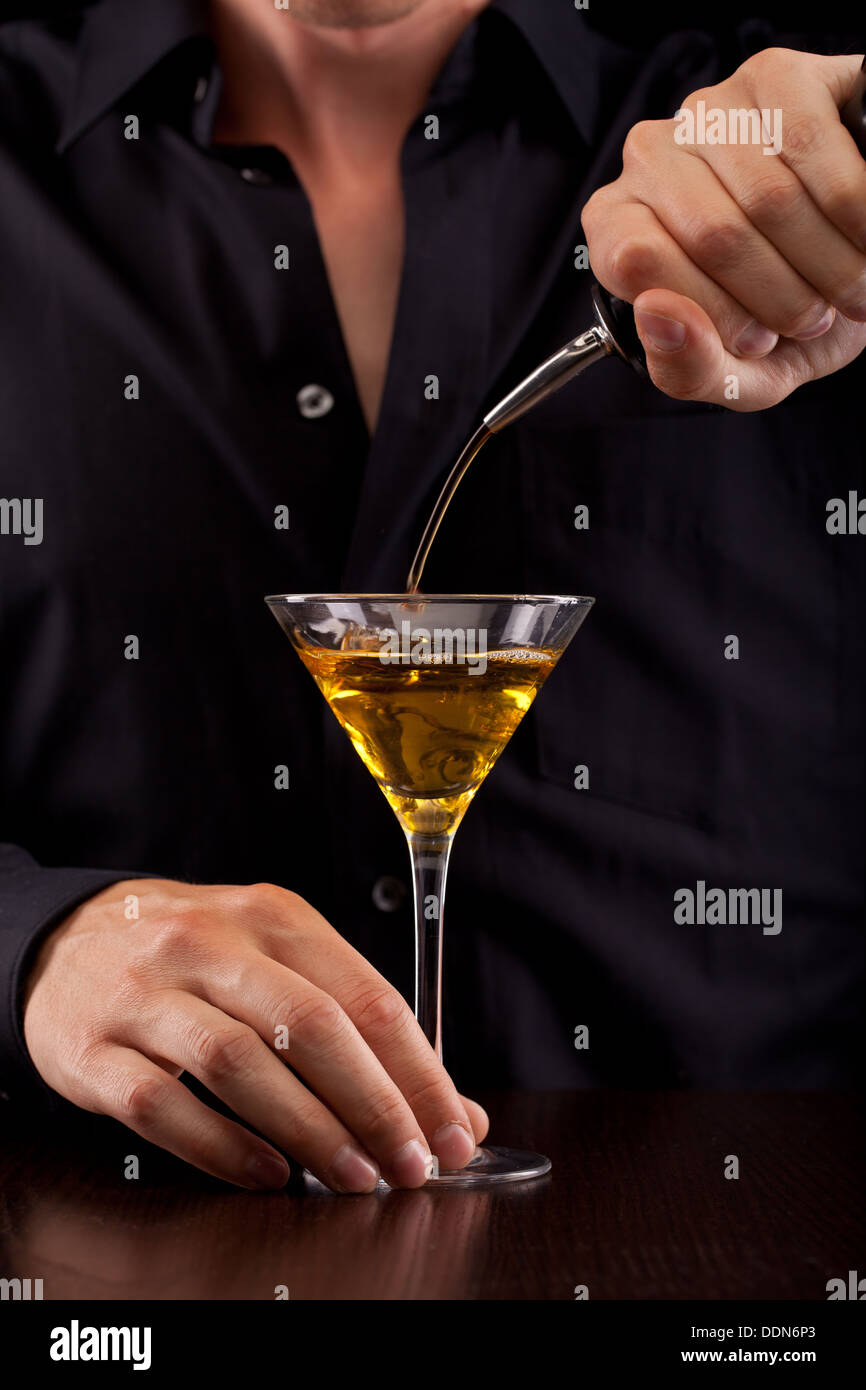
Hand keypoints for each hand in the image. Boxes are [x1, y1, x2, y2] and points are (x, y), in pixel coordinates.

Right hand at [22, 878, 487, 1191]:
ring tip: (352, 1177)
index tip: (453, 1132)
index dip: (417, 1071)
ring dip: (307, 1130)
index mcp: (271, 916)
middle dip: (374, 1105)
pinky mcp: (93, 1048)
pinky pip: (160, 1103)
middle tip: (409, 1166)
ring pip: (238, 1062)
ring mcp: (144, 994)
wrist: (66, 940)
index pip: (364, 995)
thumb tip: (454, 1110)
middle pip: (308, 1025)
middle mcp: (207, 943)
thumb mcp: (277, 963)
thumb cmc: (196, 959)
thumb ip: (360, 1030)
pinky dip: (220, 1147)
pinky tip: (266, 1174)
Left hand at [582, 49, 865, 409]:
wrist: (855, 272)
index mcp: (619, 227)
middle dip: (782, 298)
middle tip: (814, 316)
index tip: (757, 340)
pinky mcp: (773, 76)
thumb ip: (685, 367)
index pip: (636, 259)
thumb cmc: (779, 321)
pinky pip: (813, 144)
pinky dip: (855, 209)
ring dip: (827, 261)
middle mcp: (650, 157)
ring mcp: (710, 111)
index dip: (711, 312)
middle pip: (713, 234)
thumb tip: (657, 314)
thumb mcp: (734, 373)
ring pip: (769, 195)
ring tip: (845, 282)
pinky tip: (863, 233)